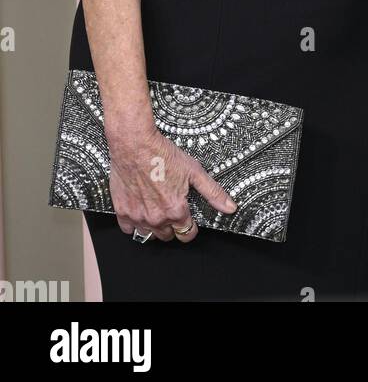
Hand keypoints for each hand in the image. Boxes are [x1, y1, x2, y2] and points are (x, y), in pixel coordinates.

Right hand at [107, 124, 236, 241]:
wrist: (135, 145)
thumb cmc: (162, 155)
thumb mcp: (194, 171)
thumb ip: (213, 192)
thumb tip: (230, 208)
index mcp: (175, 210)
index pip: (187, 234)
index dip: (190, 228)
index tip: (189, 219)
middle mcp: (156, 218)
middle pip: (168, 237)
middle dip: (173, 227)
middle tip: (172, 209)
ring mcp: (137, 217)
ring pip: (149, 236)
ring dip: (154, 228)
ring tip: (157, 211)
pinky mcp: (122, 211)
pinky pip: (129, 230)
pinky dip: (134, 224)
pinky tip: (140, 211)